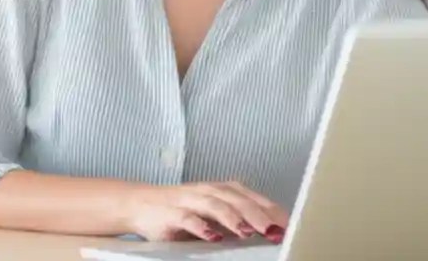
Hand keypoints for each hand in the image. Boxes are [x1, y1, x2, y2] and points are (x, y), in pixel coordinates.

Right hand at [122, 181, 289, 242]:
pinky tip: (212, 236)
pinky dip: (201, 226)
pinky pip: (187, 218)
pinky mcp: (171, 212)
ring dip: (233, 218)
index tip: (289, 224)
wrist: (138, 204)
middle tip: (274, 231)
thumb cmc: (180, 210)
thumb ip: (237, 219)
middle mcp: (207, 191)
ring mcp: (189, 200)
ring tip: (248, 232)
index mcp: (221, 190)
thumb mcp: (212, 213)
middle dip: (257, 214)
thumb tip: (270, 230)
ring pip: (215, 204)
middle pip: (237, 199)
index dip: (271, 210)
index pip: (251, 197)